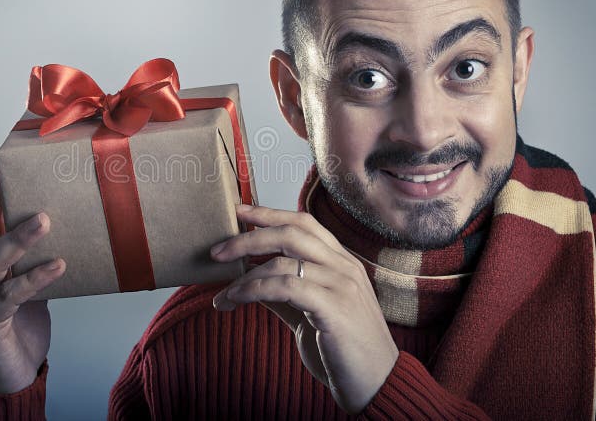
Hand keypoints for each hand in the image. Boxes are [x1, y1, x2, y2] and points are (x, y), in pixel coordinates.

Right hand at [0, 166, 66, 392]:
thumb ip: (38, 261)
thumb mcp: (32, 286)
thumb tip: (69, 233)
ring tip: (44, 220)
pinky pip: (10, 297)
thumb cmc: (22, 325)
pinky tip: (58, 266)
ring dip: (17, 239)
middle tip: (4, 180)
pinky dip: (34, 279)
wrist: (11, 375)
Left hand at [210, 204, 398, 414]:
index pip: (304, 223)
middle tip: (217, 251)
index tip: (239, 210)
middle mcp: (345, 267)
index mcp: (342, 262)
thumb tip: (248, 279)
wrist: (378, 385)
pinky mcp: (335, 308)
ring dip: (244, 276)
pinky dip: (253, 290)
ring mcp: (342, 285)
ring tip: (223, 294)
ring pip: (283, 262)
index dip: (269, 214)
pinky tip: (235, 301)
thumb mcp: (310, 314)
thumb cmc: (343, 350)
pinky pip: (285, 287)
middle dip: (249, 238)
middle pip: (291, 233)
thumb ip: (285, 293)